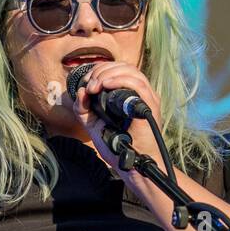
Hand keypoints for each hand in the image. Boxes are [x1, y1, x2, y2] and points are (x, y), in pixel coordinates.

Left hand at [71, 60, 164, 177]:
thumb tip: (80, 90)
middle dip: (102, 71)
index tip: (86, 82)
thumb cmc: (115, 145)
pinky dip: (120, 80)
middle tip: (89, 84)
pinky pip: (138, 85)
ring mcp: (146, 99)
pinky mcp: (149, 106)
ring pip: (131, 72)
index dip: (100, 70)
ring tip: (95, 85)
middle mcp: (139, 94)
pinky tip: (105, 85)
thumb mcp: (92, 123)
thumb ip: (83, 108)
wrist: (129, 163)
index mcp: (129, 94)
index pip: (118, 69)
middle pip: (124, 67)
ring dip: (109, 74)